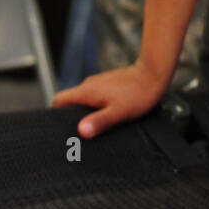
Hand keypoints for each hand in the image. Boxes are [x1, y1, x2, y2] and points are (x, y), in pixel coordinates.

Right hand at [52, 61, 166, 137]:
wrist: (154, 74)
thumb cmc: (138, 93)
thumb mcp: (118, 112)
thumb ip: (99, 121)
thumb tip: (81, 131)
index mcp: (86, 91)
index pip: (58, 100)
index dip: (54, 114)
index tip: (59, 128)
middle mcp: (89, 85)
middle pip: (69, 102)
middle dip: (69, 117)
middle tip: (76, 134)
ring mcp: (98, 84)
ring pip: (83, 100)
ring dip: (84, 112)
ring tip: (92, 127)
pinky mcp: (108, 85)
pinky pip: (95, 97)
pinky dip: (95, 107)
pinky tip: (105, 117)